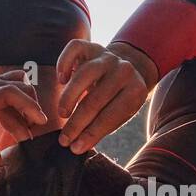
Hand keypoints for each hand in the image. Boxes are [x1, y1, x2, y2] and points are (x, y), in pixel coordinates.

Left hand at [0, 71, 47, 165]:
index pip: (9, 93)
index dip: (28, 105)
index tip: (39, 121)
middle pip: (18, 90)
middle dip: (30, 111)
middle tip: (29, 136)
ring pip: (17, 86)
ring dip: (26, 105)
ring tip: (25, 130)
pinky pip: (9, 87)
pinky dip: (19, 100)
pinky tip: (17, 119)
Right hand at [56, 40, 158, 154]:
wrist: (128, 69)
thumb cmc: (118, 100)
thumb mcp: (118, 115)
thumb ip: (99, 128)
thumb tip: (76, 146)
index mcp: (135, 90)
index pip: (111, 115)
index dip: (92, 133)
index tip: (75, 148)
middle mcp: (123, 70)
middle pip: (96, 99)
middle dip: (77, 123)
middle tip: (64, 139)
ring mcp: (107, 57)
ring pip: (84, 74)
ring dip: (69, 98)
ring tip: (62, 114)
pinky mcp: (92, 47)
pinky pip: (74, 49)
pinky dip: (64, 63)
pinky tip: (61, 80)